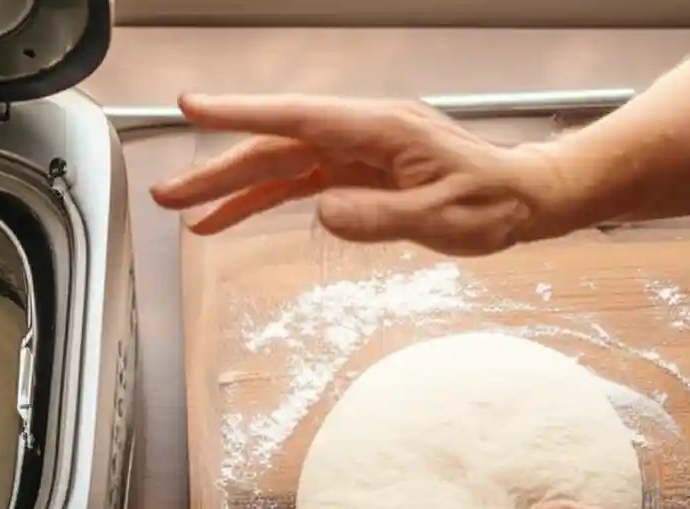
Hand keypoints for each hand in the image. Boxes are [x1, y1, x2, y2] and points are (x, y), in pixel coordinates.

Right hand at [149, 93, 564, 255]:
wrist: (521, 199)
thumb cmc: (492, 202)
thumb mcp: (443, 217)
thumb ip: (380, 216)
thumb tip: (322, 213)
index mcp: (379, 130)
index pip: (297, 118)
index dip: (241, 113)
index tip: (193, 106)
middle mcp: (358, 135)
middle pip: (274, 147)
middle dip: (218, 169)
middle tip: (168, 194)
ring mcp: (352, 154)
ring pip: (278, 166)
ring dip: (230, 188)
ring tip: (185, 213)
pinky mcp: (352, 176)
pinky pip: (295, 185)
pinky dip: (259, 202)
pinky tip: (227, 220)